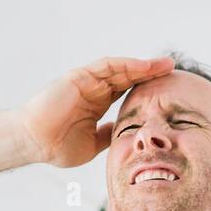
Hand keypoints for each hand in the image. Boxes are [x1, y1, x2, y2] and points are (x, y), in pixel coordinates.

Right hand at [18, 56, 174, 167]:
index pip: (127, 92)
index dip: (147, 90)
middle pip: (128, 77)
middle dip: (151, 73)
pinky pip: (106, 66)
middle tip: (173, 69)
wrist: (36, 144)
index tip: (169, 92)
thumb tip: (126, 134)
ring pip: (121, 69)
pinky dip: (126, 64)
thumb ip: (110, 135)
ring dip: (143, 65)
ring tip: (165, 64)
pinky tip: (144, 66)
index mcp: (98, 104)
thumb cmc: (58, 146)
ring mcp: (87, 82)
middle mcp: (94, 90)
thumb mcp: (94, 144)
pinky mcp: (79, 76)